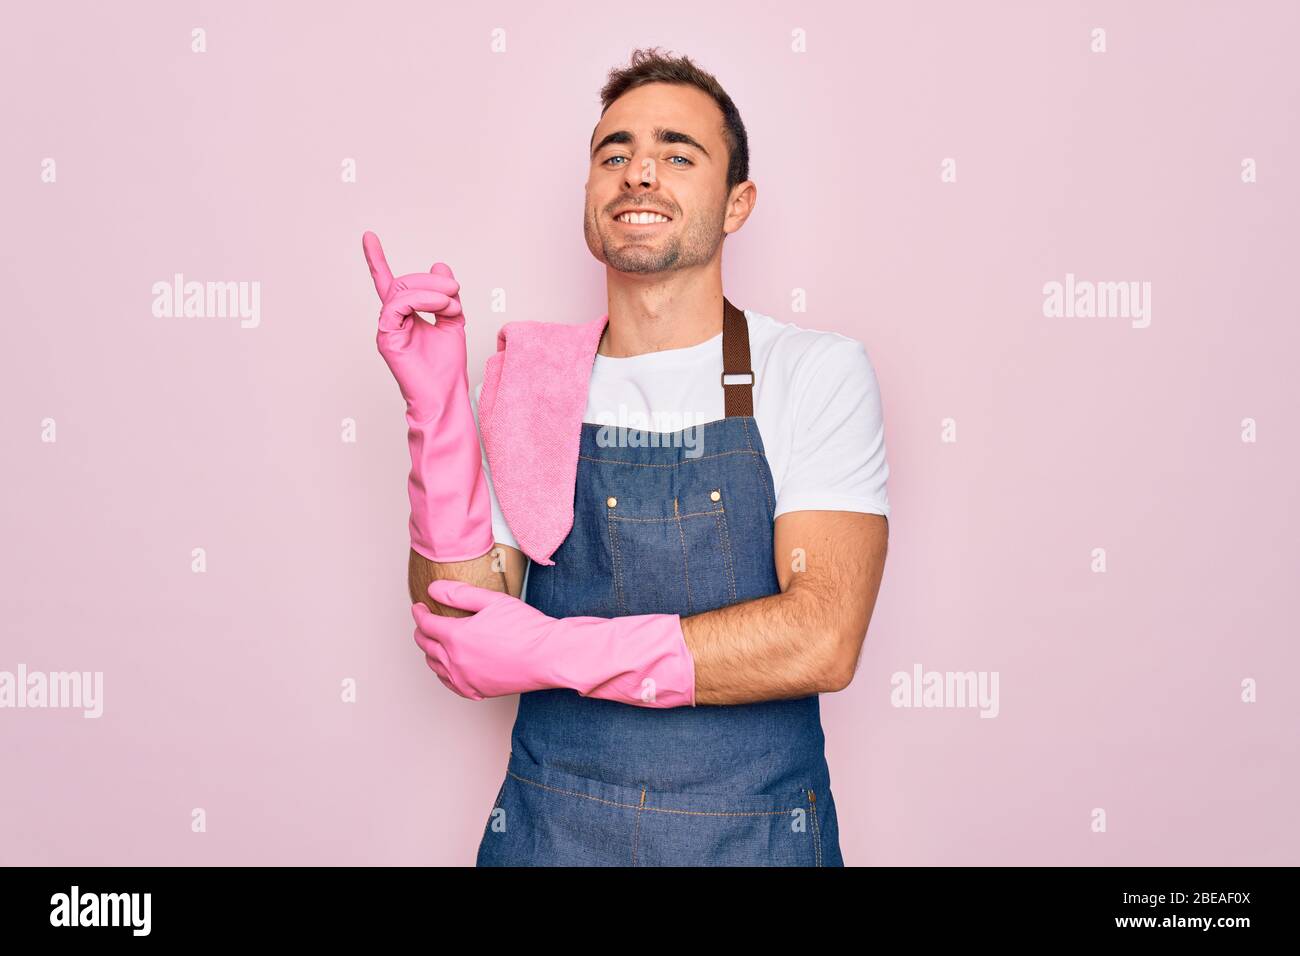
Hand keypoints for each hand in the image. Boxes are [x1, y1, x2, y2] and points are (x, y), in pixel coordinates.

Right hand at [362, 230, 466, 413]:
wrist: (445, 396)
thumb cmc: (446, 368)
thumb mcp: (453, 322)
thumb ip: (447, 296)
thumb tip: (440, 265)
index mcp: (404, 316)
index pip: (390, 283)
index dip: (377, 260)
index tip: (368, 236)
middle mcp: (391, 320)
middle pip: (404, 282)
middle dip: (433, 281)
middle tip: (456, 289)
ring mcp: (386, 328)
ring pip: (402, 290)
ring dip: (432, 291)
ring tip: (451, 303)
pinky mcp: (386, 338)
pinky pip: (398, 305)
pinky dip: (423, 300)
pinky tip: (441, 308)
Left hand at [412, 580, 695, 707]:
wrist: (549, 656)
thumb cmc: (526, 628)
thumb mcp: (492, 601)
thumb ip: (459, 594)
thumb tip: (433, 589)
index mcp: (456, 637)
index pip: (426, 624)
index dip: (420, 612)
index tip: (421, 606)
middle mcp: (455, 662)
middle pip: (426, 646)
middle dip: (422, 631)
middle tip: (426, 622)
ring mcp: (465, 680)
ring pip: (435, 667)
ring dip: (431, 652)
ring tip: (436, 642)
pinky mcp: (478, 691)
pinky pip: (451, 684)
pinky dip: (445, 673)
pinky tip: (450, 667)